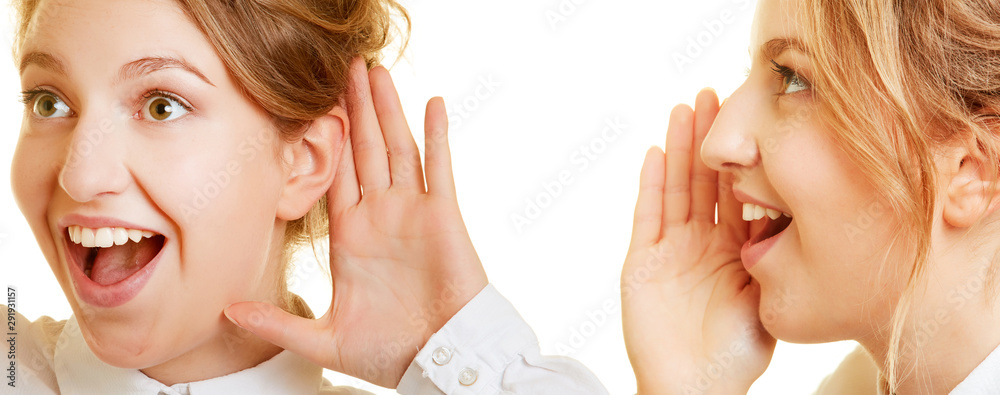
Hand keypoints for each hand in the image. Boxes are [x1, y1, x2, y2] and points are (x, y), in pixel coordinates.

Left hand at [225, 58, 488, 386]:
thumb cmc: (391, 352)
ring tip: (376, 71)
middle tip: (346, 67)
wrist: (439, 360)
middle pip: (365, 149)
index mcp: (351, 235)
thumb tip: (226, 311)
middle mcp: (380, 216)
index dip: (326, 139)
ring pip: (397, 147)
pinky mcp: (443, 216)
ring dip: (387, 109)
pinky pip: (439, 167)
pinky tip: (432, 103)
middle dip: (355, 108)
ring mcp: (412, 212)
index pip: (336, 174)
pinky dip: (437, 135)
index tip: (313, 104)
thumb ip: (276, 322)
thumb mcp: (324, 337)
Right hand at [621, 89, 774, 393]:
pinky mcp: (642, 261)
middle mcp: (702, 244)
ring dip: (678, 149)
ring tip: (683, 109)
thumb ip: (772, 257)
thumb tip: (787, 211)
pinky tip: (654, 153)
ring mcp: (671, 250)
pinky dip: (650, 185)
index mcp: (735, 250)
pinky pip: (647, 216)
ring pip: (676, 189)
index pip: (737, 192)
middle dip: (708, 139)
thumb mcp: (767, 298)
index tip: (750, 118)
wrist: (696, 386)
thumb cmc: (736, 354)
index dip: (741, 156)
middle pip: (704, 181)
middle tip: (713, 94)